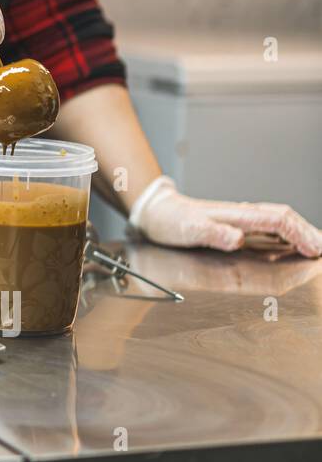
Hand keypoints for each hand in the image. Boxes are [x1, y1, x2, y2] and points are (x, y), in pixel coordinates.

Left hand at [131, 177, 321, 257]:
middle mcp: (242, 215)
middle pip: (284, 218)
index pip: (278, 221)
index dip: (299, 235)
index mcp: (236, 215)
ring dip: (299, 232)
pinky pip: (267, 228)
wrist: (155, 212)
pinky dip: (285, 235)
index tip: (314, 249)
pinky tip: (289, 243)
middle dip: (307, 232)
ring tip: (316, 246)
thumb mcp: (187, 229)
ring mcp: (240, 219)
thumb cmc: (170, 221)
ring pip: (279, 222)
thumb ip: (212, 233)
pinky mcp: (235, 225)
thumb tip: (237, 238)